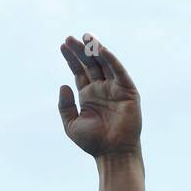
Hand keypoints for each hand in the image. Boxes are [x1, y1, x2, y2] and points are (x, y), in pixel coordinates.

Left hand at [58, 33, 141, 158]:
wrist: (112, 153)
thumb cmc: (93, 142)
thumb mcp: (71, 125)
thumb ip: (65, 106)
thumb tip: (63, 85)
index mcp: (88, 95)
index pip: (79, 71)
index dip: (71, 58)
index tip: (63, 45)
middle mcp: (102, 89)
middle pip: (90, 64)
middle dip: (81, 50)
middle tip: (70, 38)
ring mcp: (115, 88)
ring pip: (104, 63)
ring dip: (95, 49)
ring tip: (85, 37)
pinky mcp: (128, 91)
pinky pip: (119, 71)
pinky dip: (111, 59)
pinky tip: (101, 49)